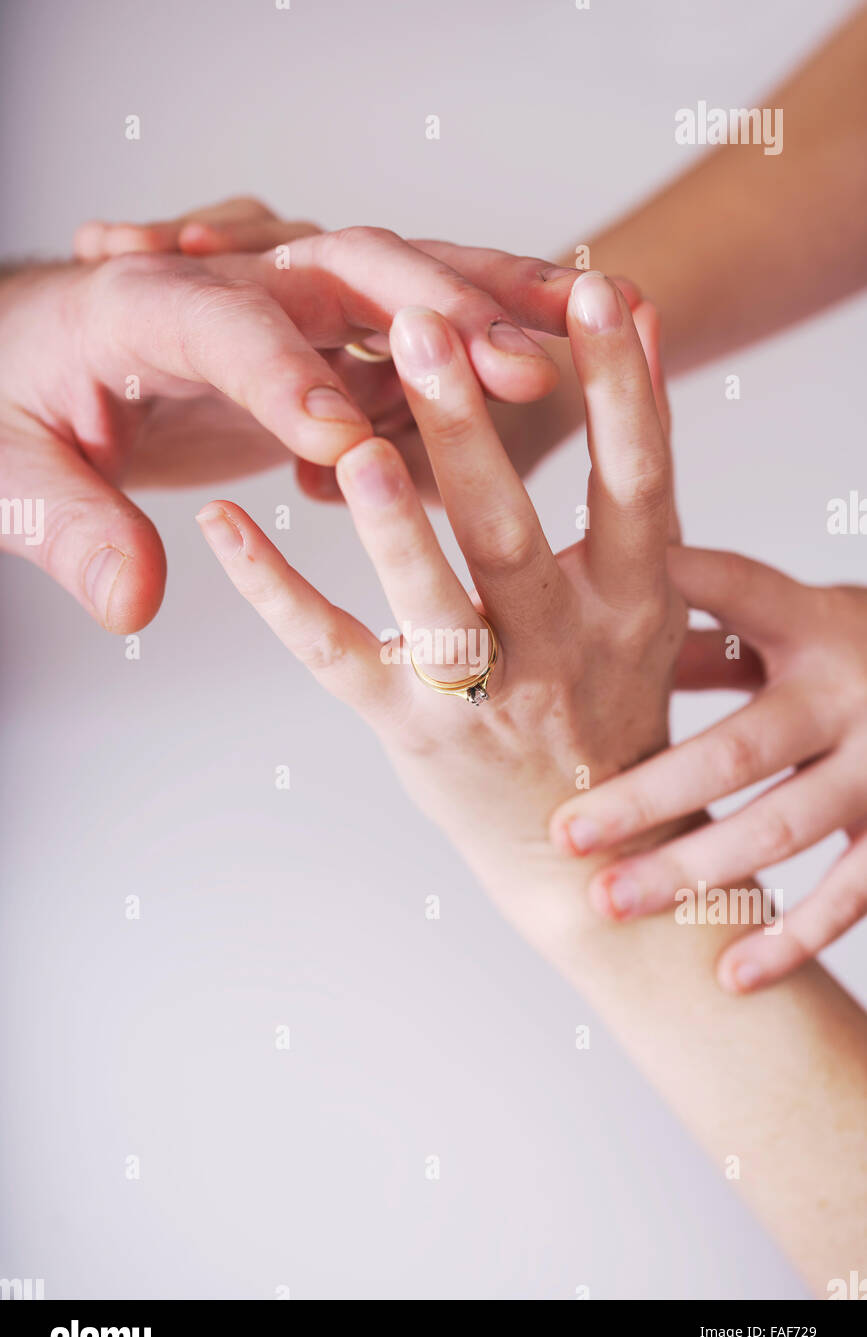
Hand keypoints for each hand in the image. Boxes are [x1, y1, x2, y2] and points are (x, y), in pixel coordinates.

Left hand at [2, 227, 589, 630]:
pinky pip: (406, 332)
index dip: (285, 379)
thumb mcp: (11, 470)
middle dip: (439, 316)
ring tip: (584, 329)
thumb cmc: (7, 407)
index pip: (224, 328)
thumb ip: (68, 525)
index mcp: (136, 300)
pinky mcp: (314, 336)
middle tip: (521, 368)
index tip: (342, 442)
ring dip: (491, 307)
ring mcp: (282, 299)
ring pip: (403, 281)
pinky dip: (479, 330)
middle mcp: (228, 282)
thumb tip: (130, 601)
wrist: (19, 359)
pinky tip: (552, 350)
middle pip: (346, 269)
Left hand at [193, 272, 683, 933]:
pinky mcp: (406, 729)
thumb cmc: (613, 702)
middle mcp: (564, 651)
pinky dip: (274, 589)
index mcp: (635, 601)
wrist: (588, 853)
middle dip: (471, 428)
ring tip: (351, 443)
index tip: (604, 288)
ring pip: (432, 605)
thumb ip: (636, 488)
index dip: (626, 385)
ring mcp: (482, 698)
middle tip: (428, 325)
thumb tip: (644, 343)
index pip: (639, 478)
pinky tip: (221, 525)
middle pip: (512, 532)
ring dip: (393, 524)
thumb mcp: (651, 602)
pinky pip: (331, 652)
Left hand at [549, 552, 866, 991]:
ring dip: (691, 873)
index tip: (586, 589)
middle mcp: (850, 693)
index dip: (679, 586)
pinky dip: (791, 939)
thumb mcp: (800, 621)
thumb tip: (589, 600)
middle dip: (644, 796)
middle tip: (564, 833)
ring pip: (779, 830)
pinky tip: (730, 974)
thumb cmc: (853, 656)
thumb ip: (713, 624)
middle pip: (736, 751)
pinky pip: (851, 895)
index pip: (739, 592)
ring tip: (609, 903)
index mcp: (815, 625)